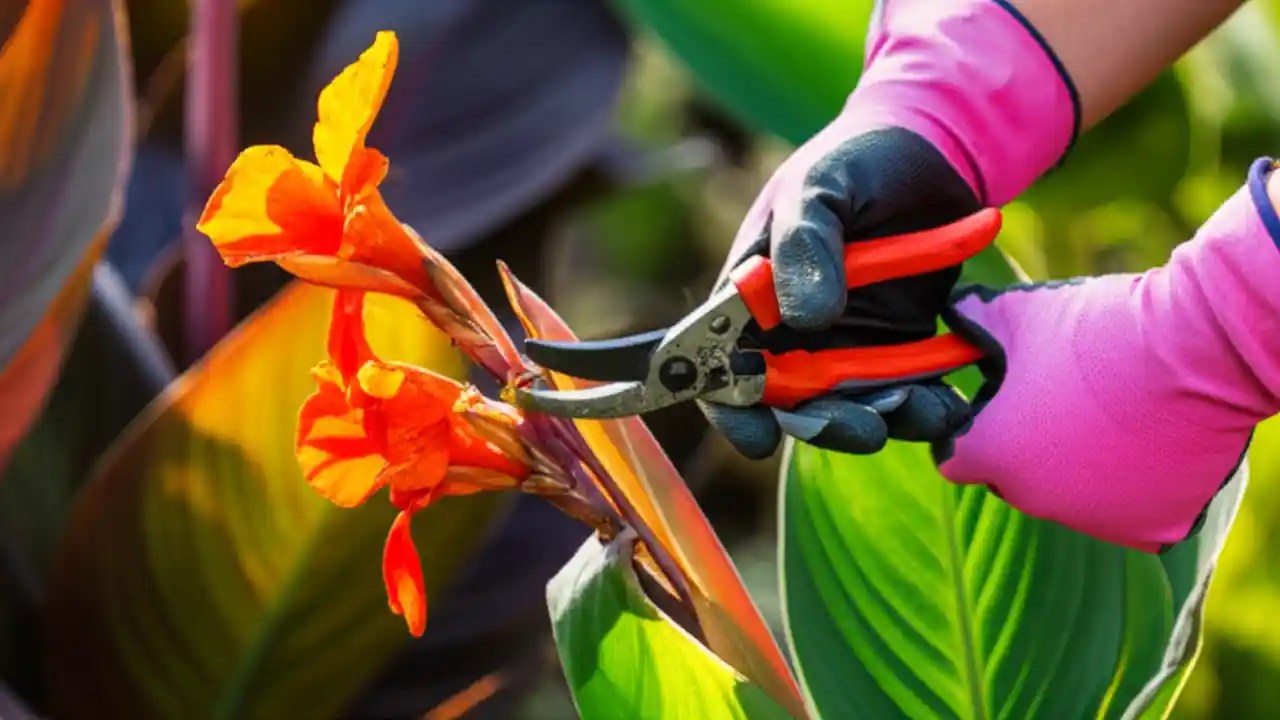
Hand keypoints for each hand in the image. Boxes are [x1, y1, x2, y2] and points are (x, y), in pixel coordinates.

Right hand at [696, 0, 1078, 458]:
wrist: (936, 150)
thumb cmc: (856, 159)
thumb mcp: (819, 185)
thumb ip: (804, 246)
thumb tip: (803, 319)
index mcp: (750, 299)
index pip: (723, 367)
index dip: (733, 408)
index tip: (761, 434)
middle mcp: (791, 334)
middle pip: (791, 405)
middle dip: (823, 425)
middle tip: (863, 426)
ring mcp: (847, 347)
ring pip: (852, 410)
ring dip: (882, 422)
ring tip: (921, 409)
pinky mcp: (901, 352)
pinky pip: (907, 397)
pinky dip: (927, 409)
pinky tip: (951, 403)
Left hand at [935, 158, 1279, 551]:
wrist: (1197, 351)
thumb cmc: (1097, 330)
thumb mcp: (1018, 313)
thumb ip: (974, 323)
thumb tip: (957, 315)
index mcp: (993, 456)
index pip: (956, 458)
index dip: (969, 429)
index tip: (994, 404)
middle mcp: (1033, 501)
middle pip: (1012, 478)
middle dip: (1026, 445)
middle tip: (1061, 400)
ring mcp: (1091, 520)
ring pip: (1067, 495)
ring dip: (1077, 465)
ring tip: (1112, 411)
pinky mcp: (1147, 531)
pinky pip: (1124, 510)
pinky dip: (1129, 484)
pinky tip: (1146, 439)